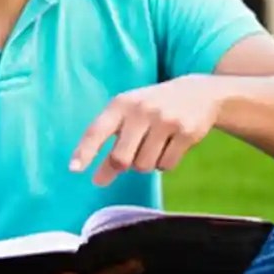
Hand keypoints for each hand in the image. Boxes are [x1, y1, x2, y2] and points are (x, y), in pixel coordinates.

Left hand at [70, 75, 218, 185]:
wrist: (199, 93)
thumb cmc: (152, 109)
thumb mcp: (129, 117)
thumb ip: (110, 145)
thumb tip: (97, 180)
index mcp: (121, 103)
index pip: (97, 130)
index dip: (85, 151)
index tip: (74, 169)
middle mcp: (142, 110)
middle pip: (121, 159)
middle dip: (122, 165)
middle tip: (129, 158)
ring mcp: (166, 120)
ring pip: (144, 166)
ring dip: (146, 164)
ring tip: (154, 144)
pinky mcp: (187, 132)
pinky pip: (166, 165)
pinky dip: (164, 163)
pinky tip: (170, 145)